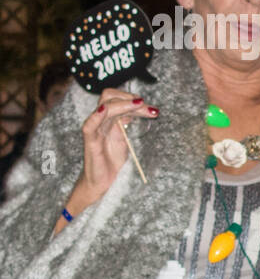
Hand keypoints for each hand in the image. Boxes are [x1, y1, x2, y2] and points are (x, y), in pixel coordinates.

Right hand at [71, 89, 158, 207]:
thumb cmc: (112, 160)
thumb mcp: (126, 138)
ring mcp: (94, 129)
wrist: (102, 180)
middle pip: (110, 97)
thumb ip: (130, 124)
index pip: (118, 99)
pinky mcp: (90, 141)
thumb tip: (145, 109)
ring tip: (140, 105)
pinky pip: (90, 125)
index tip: (151, 107)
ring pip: (104, 107)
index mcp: (109, 119)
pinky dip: (96, 116)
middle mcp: (101, 120)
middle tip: (148, 108)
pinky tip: (104, 111)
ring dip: (124, 104)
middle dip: (130, 98)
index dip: (133, 99)